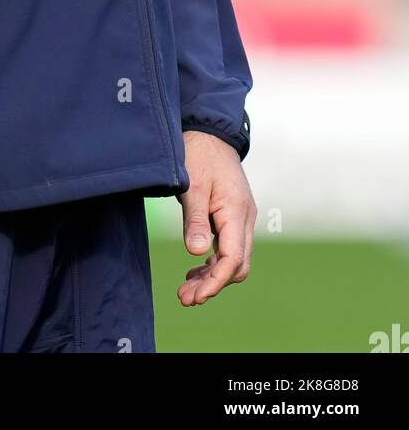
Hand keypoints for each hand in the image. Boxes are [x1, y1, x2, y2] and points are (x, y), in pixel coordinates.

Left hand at [176, 130, 256, 305]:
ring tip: (186, 290)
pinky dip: (213, 262)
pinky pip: (228, 247)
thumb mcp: (192, 185)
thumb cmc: (199, 154)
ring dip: (212, 276)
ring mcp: (240, 218)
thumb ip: (194, 219)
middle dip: (213, 284)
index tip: (196, 296)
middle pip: (236, 265)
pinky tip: (195, 268)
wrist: (209, 132)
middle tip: (184, 298)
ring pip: (233, 259)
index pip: (233, 259)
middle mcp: (244, 218)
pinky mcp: (232, 216)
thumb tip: (195, 253)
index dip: (215, 281)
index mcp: (237, 211)